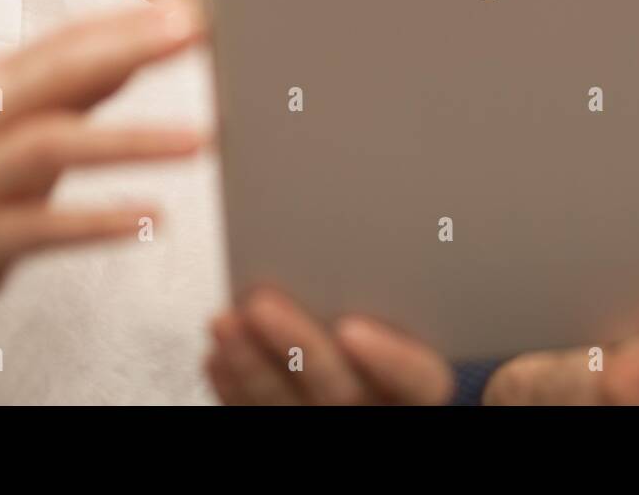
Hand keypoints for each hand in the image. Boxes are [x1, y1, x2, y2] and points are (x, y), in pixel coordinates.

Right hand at [0, 0, 207, 316]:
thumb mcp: (33, 117)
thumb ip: (89, 80)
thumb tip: (158, 34)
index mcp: (2, 82)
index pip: (69, 39)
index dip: (130, 20)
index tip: (193, 7)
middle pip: (60, 73)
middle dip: (129, 49)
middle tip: (196, 35)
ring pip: (53, 145)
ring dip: (132, 139)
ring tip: (201, 139)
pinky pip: (46, 227)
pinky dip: (100, 221)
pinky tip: (153, 216)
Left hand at [205, 288, 453, 404]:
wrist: (370, 363)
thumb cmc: (397, 316)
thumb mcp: (410, 300)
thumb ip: (395, 281)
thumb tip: (378, 221)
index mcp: (419, 380)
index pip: (417, 379)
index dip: (389, 358)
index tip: (353, 329)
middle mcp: (376, 405)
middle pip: (342, 390)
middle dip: (297, 345)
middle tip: (261, 305)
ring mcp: (332, 418)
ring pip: (290, 405)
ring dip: (251, 362)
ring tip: (225, 321)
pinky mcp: (291, 418)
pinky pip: (257, 414)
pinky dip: (235, 385)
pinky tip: (219, 352)